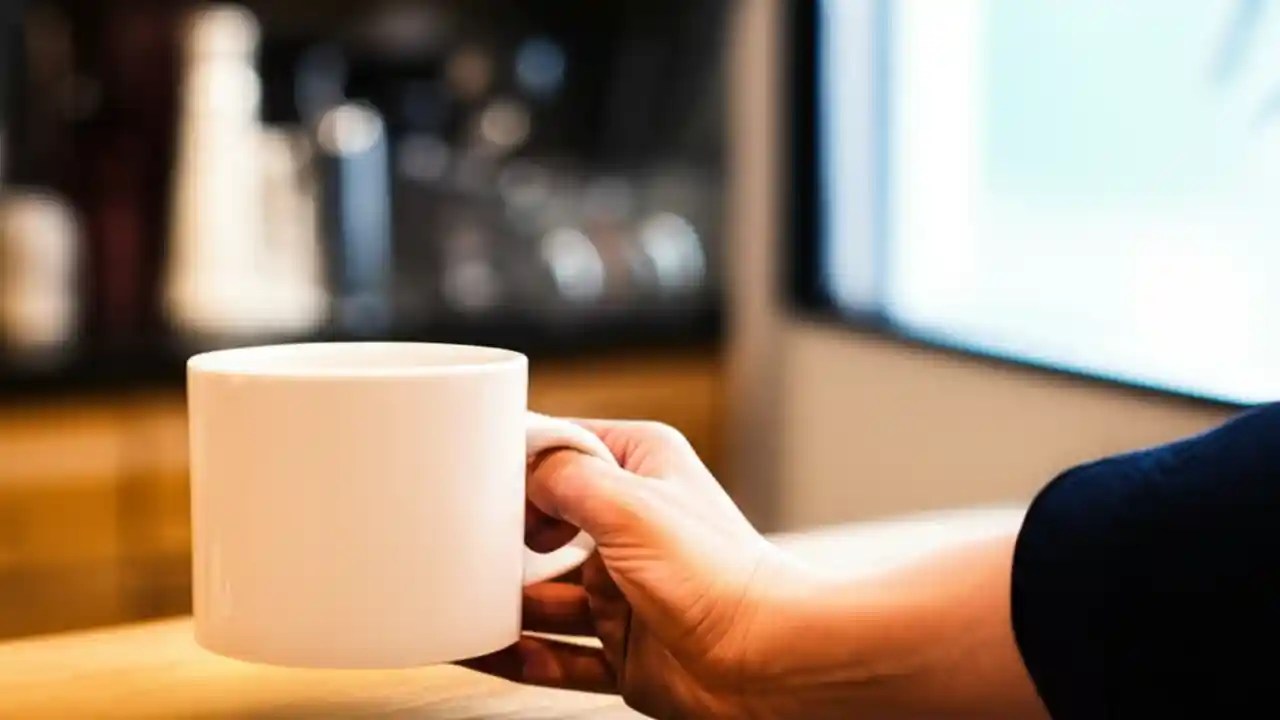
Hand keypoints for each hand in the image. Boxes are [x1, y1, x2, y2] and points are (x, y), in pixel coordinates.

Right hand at [460, 419, 807, 717]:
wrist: (773, 663)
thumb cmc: (721, 576)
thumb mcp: (629, 505)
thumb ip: (564, 477)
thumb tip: (520, 467)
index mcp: (642, 468)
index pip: (564, 447)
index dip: (517, 459)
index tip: (468, 470)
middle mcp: (632, 526)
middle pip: (544, 525)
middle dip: (500, 536)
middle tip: (451, 541)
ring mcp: (626, 591)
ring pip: (544, 596)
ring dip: (501, 602)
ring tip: (450, 602)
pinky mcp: (624, 648)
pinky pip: (557, 654)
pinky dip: (519, 656)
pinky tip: (482, 651)